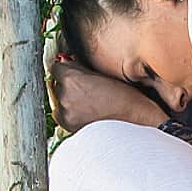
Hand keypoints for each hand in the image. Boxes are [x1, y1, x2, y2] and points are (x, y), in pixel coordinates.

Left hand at [47, 58, 169, 131]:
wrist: (136, 126)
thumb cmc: (126, 99)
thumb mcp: (103, 75)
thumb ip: (81, 68)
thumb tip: (67, 63)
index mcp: (71, 79)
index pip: (55, 68)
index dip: (66, 68)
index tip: (73, 71)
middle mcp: (64, 96)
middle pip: (55, 84)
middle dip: (66, 84)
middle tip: (86, 89)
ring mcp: (65, 114)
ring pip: (57, 100)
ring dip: (67, 99)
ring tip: (88, 102)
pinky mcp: (68, 127)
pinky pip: (62, 115)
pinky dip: (70, 113)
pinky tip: (87, 113)